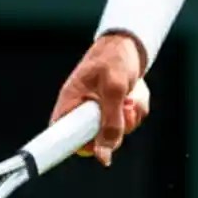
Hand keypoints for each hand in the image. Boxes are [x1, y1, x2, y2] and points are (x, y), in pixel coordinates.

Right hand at [50, 34, 149, 165]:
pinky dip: (136, 112)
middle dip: (115, 130)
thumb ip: (111, 120)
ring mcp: (99, 113)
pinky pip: (127, 125)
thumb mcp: (115, 88)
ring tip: (130, 98)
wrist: (130, 45)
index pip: (61, 134)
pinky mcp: (115, 112)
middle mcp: (83, 110)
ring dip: (129, 119)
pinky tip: (134, 96)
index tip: (93, 145)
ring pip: (115, 134)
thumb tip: (105, 153)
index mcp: (71, 101)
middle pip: (94, 141)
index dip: (74, 145)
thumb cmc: (115, 58)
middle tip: (124, 110)